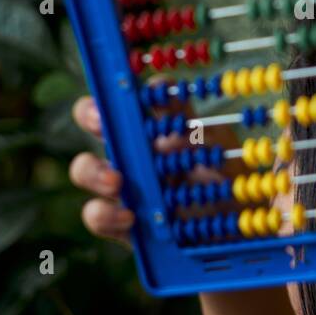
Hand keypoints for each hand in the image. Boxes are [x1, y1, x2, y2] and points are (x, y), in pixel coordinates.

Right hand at [68, 78, 240, 245]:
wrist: (231, 227)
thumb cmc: (224, 178)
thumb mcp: (219, 151)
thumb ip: (196, 138)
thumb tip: (170, 138)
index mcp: (154, 122)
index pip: (130, 95)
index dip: (123, 86)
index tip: (128, 89)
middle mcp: (129, 147)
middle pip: (92, 119)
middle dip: (90, 114)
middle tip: (102, 122)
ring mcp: (119, 183)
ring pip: (84, 168)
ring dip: (93, 170)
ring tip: (117, 182)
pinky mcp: (117, 220)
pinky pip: (96, 215)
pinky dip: (106, 214)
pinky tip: (130, 217)